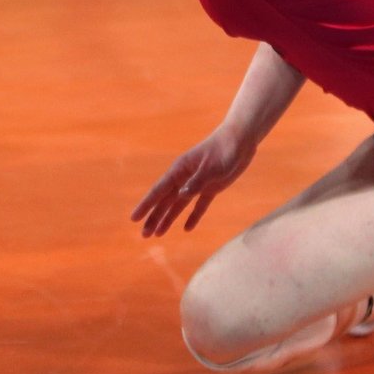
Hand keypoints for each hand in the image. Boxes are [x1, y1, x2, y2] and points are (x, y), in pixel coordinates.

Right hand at [131, 127, 254, 236]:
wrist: (240, 139)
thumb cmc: (224, 150)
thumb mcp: (211, 167)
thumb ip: (197, 181)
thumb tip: (181, 195)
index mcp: (180, 170)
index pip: (158, 191)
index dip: (146, 206)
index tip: (134, 218)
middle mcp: (185, 177)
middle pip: (165, 201)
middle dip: (154, 218)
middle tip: (144, 235)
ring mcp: (198, 182)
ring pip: (179, 204)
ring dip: (168, 219)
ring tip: (158, 234)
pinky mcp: (212, 187)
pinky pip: (199, 205)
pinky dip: (193, 216)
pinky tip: (187, 228)